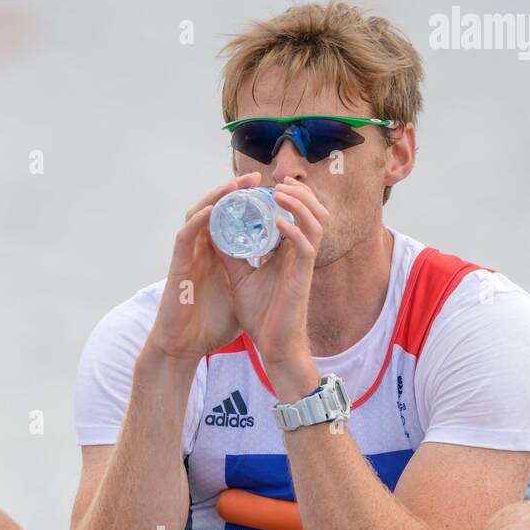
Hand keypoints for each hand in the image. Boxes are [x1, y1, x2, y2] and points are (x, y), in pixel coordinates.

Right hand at [146, 172, 261, 367]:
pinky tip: (214, 208)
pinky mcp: (178, 264)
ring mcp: (189, 255)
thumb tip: (281, 275)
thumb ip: (254, 280)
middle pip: (216, 210)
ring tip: (237, 184)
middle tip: (255, 178)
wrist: (186, 348)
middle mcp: (202, 250)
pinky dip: (200, 219)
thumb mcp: (242, 298)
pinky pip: (187, 234)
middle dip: (235, 191)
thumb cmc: (211, 327)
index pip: (232, 220)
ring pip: (200, 214)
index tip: (269, 192)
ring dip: (217, 197)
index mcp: (217, 256)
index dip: (249, 204)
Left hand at [217, 177, 325, 396]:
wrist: (272, 347)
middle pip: (313, 212)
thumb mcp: (239, 278)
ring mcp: (303, 266)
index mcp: (287, 253)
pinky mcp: (303, 278)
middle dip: (299, 192)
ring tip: (280, 193)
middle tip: (279, 182)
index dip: (287, 196)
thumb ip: (231, 254)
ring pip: (316, 223)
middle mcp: (299, 255)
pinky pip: (306, 247)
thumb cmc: (261, 316)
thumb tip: (213, 230)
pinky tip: (279, 222)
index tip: (267, 184)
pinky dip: (294, 230)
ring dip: (299, 204)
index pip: (294, 215)